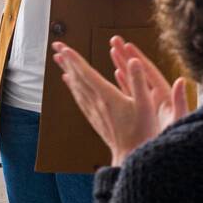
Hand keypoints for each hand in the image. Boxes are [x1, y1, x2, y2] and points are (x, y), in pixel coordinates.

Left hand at [51, 38, 186, 165]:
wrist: (131, 156)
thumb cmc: (142, 132)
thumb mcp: (146, 105)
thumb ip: (139, 81)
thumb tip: (134, 60)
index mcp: (108, 97)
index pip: (87, 73)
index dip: (75, 59)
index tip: (63, 47)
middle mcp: (97, 103)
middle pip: (78, 78)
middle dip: (67, 61)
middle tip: (56, 46)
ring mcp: (94, 111)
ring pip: (76, 87)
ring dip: (67, 71)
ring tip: (59, 59)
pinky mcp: (95, 118)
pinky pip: (80, 99)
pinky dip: (73, 87)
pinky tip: (69, 82)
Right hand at [108, 36, 188, 136]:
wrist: (172, 156)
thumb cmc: (176, 140)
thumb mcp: (178, 121)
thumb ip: (180, 101)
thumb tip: (181, 81)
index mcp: (164, 97)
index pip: (149, 72)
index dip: (138, 58)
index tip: (128, 45)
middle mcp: (157, 97)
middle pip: (140, 72)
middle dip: (127, 55)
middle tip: (115, 40)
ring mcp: (150, 103)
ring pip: (134, 80)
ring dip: (123, 65)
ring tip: (112, 51)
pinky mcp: (145, 112)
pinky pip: (132, 92)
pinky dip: (124, 81)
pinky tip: (116, 73)